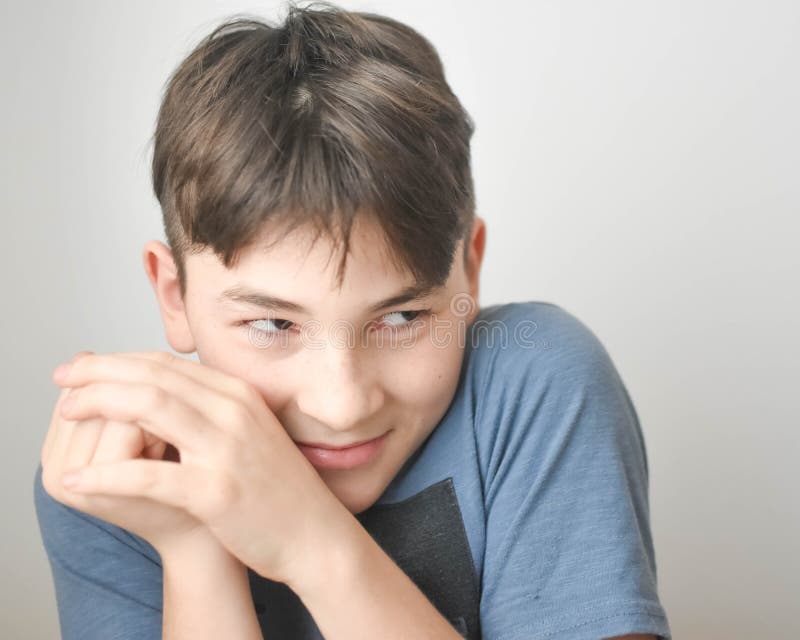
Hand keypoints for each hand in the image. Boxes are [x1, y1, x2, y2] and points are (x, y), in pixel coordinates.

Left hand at [51, 350, 350, 586]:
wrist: (315, 534)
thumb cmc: (277, 489)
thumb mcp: (251, 433)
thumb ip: (215, 409)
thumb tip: (167, 394)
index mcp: (239, 394)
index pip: (167, 363)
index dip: (118, 360)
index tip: (85, 369)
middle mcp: (234, 410)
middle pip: (153, 375)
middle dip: (99, 372)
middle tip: (63, 379)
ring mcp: (227, 448)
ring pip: (150, 407)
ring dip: (99, 404)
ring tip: (66, 412)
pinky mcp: (216, 490)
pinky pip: (150, 475)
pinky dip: (107, 475)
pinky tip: (78, 480)